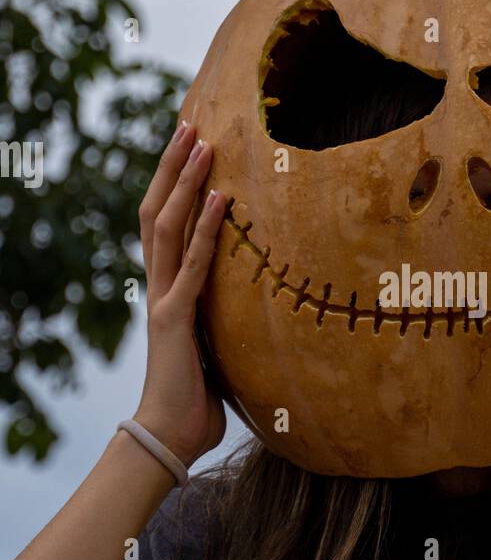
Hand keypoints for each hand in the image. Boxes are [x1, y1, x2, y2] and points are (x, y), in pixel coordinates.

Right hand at [133, 121, 225, 466]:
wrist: (170, 436)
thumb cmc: (198, 401)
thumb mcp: (218, 351)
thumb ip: (230, 325)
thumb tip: (265, 319)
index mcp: (168, 292)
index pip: (163, 226)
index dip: (173, 186)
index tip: (188, 149)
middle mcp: (159, 287)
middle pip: (156, 210)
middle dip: (172, 166)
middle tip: (189, 123)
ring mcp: (164, 298)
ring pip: (166, 224)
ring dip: (185, 180)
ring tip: (201, 140)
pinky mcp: (175, 318)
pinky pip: (193, 264)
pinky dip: (206, 227)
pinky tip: (222, 197)